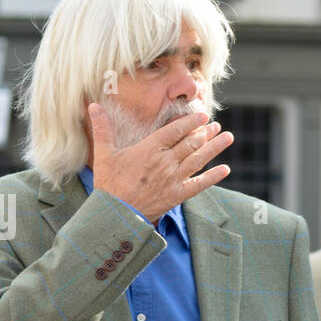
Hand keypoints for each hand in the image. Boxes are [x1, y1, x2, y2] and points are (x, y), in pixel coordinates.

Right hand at [88, 104, 232, 223]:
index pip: (175, 130)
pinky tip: (225, 169)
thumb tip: (93, 106)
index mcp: (150, 149)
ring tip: (227, 137)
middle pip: (191, 142)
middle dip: (205, 132)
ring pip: (198, 159)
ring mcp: (173, 179)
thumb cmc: (108, 184)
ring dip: (214, 147)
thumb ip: (102, 129)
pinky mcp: (177, 195)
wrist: (116, 214)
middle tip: (216, 126)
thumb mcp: (104, 154)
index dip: (190, 121)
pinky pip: (200, 184)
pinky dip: (213, 176)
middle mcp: (165, 162)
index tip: (203, 115)